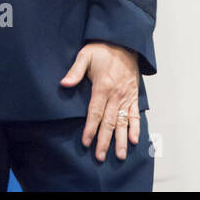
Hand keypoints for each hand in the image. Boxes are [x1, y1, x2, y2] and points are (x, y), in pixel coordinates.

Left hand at [59, 42, 140, 160]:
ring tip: (120, 155)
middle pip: (109, 122)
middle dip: (104, 141)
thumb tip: (64, 83)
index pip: (95, 112)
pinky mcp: (134, 96)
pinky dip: (135, 127)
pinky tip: (135, 140)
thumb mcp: (85, 56)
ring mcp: (126, 97)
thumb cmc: (102, 49)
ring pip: (123, 122)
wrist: (124, 42)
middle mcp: (116, 95)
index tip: (86, 142)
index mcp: (103, 87)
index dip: (90, 128)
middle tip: (100, 157)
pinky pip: (135, 114)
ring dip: (121, 139)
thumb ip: (75, 71)